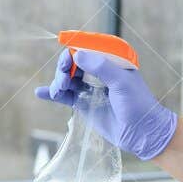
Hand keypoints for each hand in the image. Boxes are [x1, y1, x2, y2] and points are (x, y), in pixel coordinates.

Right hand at [34, 48, 178, 160]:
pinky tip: (40, 92)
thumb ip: (100, 66)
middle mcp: (100, 72)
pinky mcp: (84, 104)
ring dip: (58, 81)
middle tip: (63, 78)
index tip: (67, 56)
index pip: (89, 48)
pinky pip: (65, 95)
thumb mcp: (122, 81)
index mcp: (112, 61)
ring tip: (57, 90)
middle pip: (74, 63)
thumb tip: (77, 54)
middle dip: (64, 67)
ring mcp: (91, 88)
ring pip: (67, 79)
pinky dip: (52, 93)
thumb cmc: (139, 104)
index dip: (75, 49)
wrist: (142, 133)